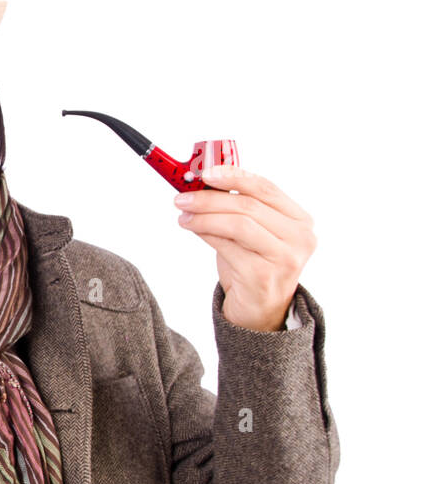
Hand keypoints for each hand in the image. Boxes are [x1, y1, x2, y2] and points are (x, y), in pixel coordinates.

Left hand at [174, 164, 316, 330]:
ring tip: (183, 215)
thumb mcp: (252, 232)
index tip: (206, 172)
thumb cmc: (253, 265)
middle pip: (249, 205)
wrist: (259, 311)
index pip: (266, 188)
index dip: (234, 176)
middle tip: (183, 197)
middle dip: (210, 198)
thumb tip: (203, 183)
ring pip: (238, 224)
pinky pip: (227, 247)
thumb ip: (237, 208)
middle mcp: (299, 238)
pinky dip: (206, 234)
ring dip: (204, 216)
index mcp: (300, 220)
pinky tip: (193, 229)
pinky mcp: (262, 276)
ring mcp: (284, 258)